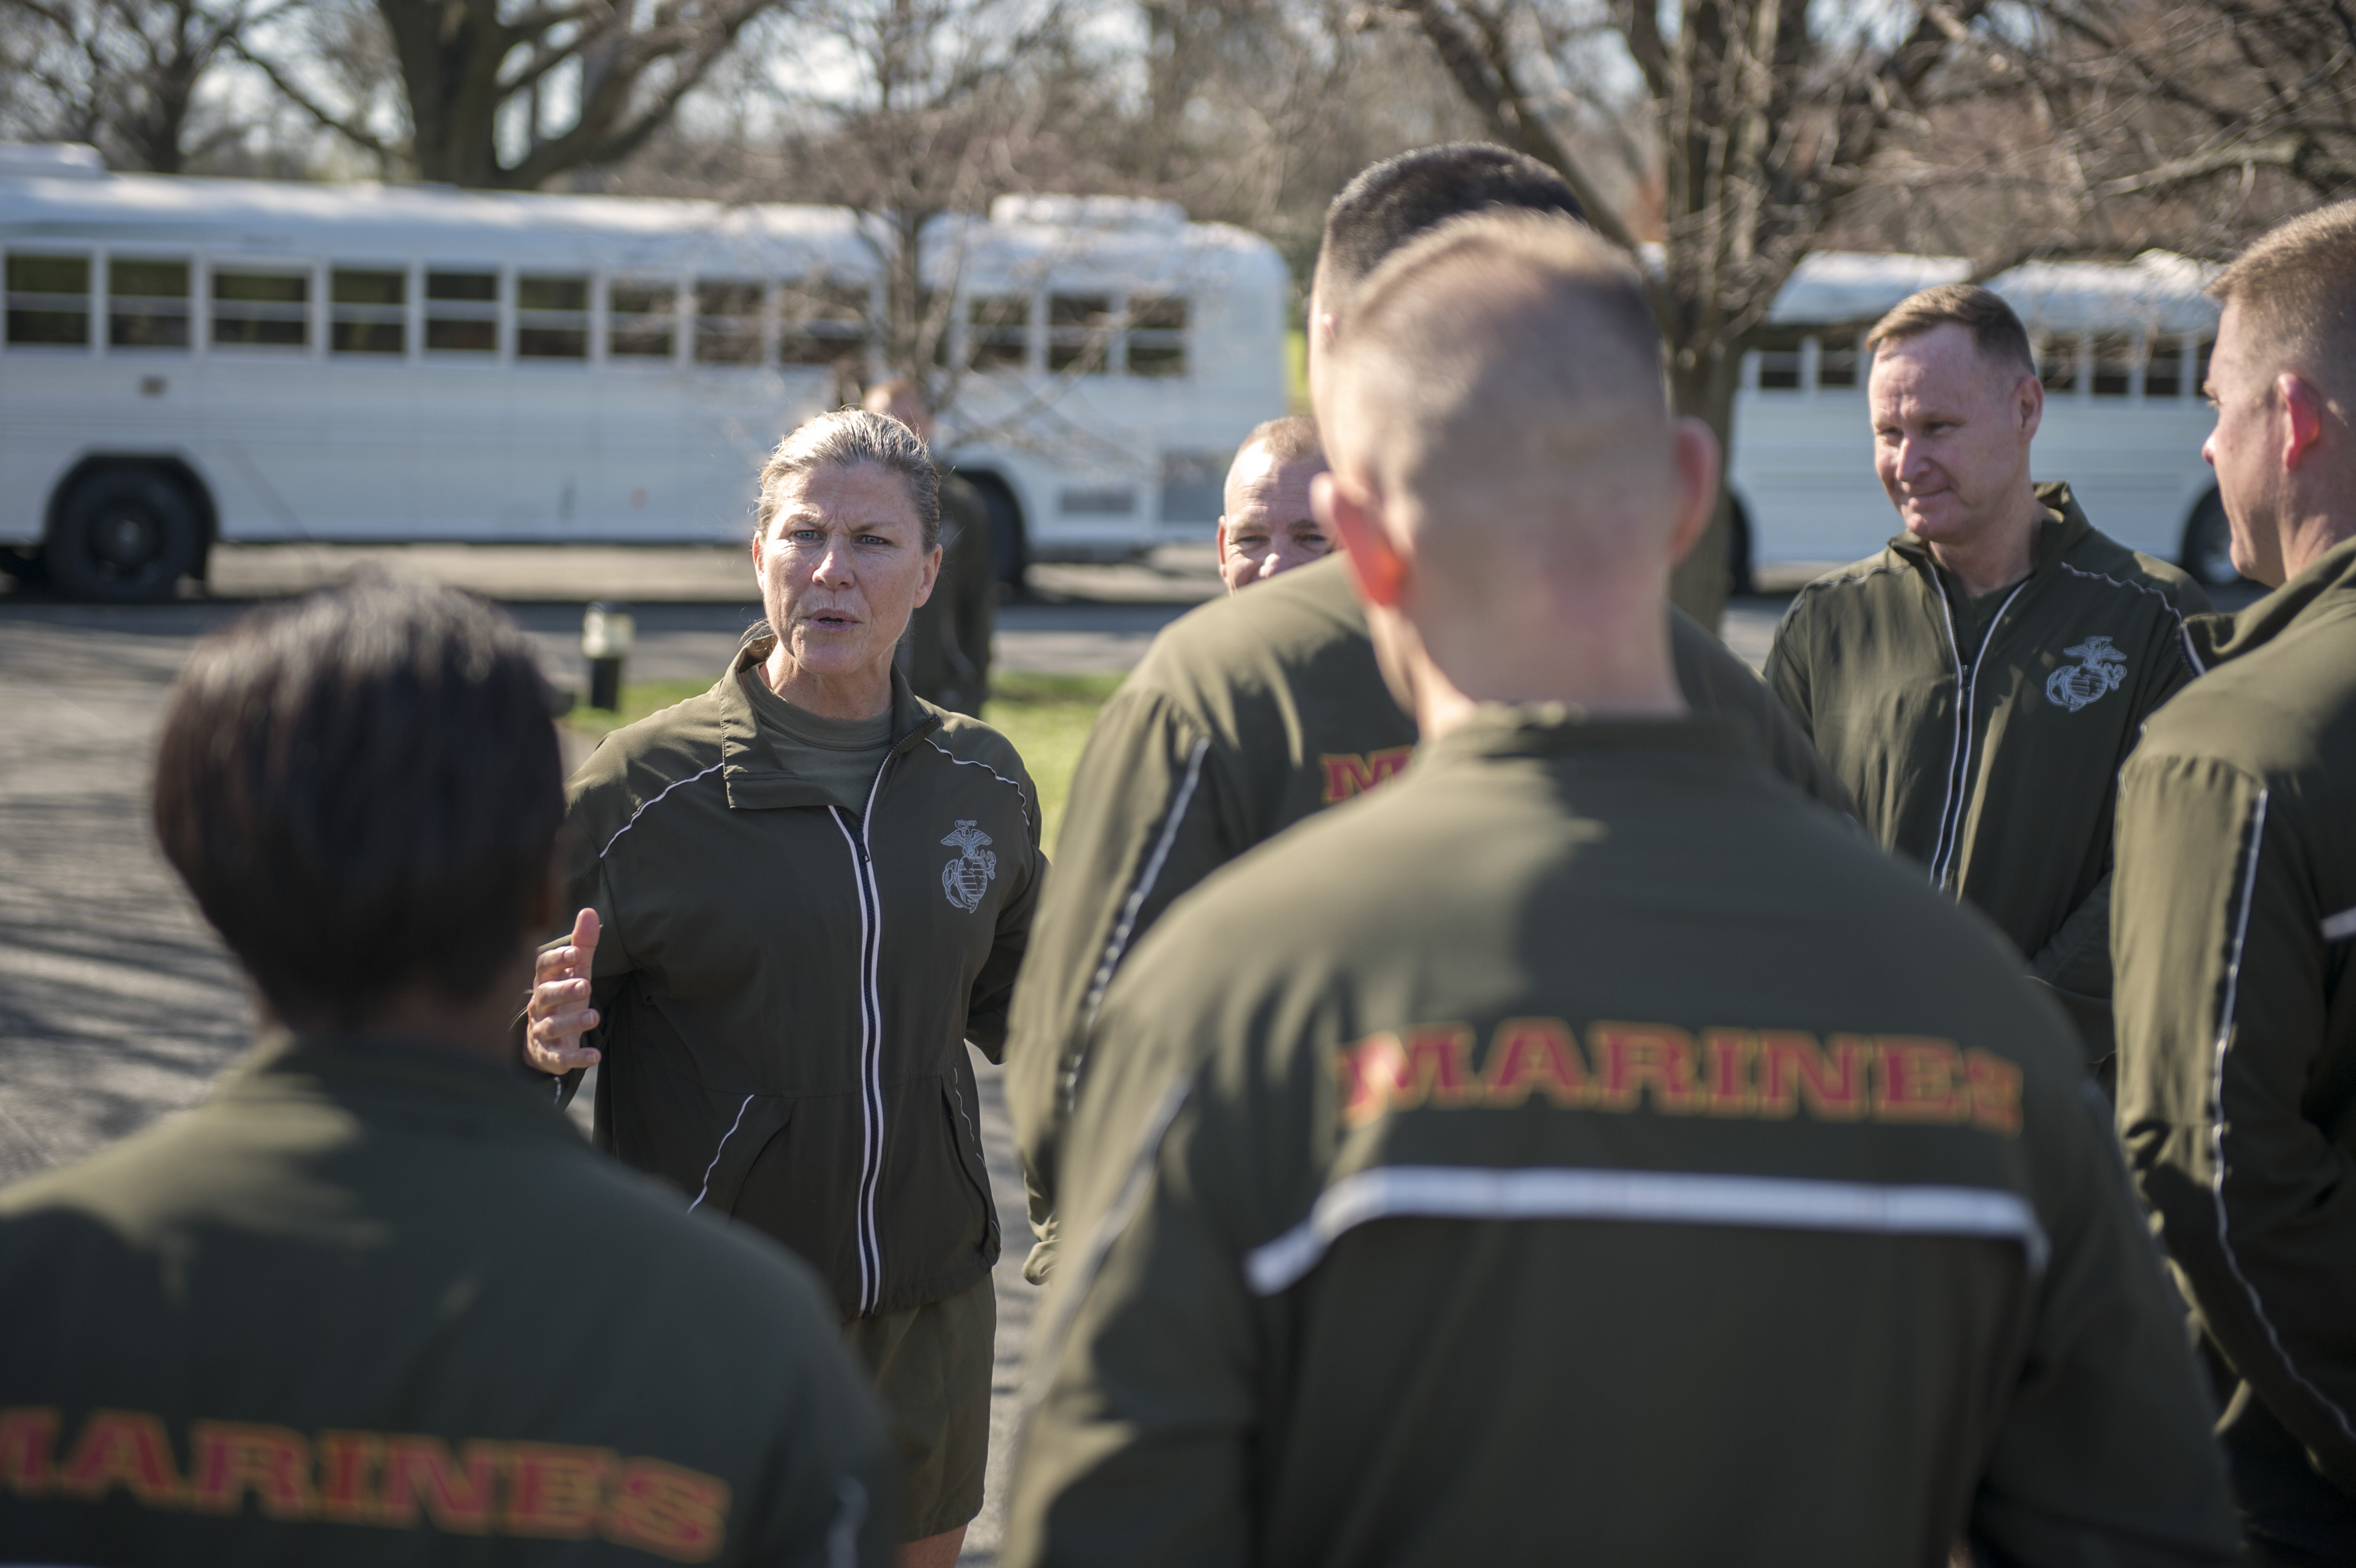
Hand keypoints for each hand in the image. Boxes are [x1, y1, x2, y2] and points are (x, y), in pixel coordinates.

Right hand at [525, 908, 602, 1075]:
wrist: (542, 1042)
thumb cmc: (561, 999)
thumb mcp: (574, 973)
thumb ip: (582, 945)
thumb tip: (589, 911)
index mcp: (544, 982)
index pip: (542, 968)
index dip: (557, 960)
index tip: (575, 953)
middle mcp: (539, 1006)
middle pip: (545, 996)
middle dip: (564, 990)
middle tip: (585, 986)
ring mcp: (542, 1032)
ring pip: (552, 1027)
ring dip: (573, 1023)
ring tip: (595, 1017)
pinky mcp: (550, 1056)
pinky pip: (561, 1058)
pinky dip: (577, 1057)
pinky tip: (595, 1056)